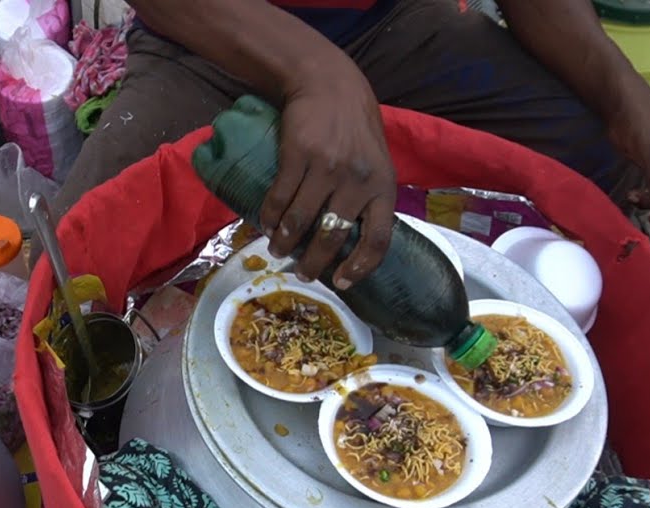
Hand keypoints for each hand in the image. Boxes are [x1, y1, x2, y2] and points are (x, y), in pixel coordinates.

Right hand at [257, 56, 396, 287]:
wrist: (329, 84)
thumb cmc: (355, 129)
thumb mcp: (376, 162)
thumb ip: (369, 196)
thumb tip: (351, 242)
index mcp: (383, 186)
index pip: (378, 239)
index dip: (360, 266)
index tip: (342, 282)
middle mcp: (357, 180)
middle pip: (332, 235)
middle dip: (314, 262)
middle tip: (302, 273)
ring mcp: (327, 167)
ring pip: (301, 221)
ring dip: (284, 243)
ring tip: (276, 250)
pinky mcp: (298, 156)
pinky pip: (280, 198)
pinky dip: (270, 218)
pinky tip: (266, 225)